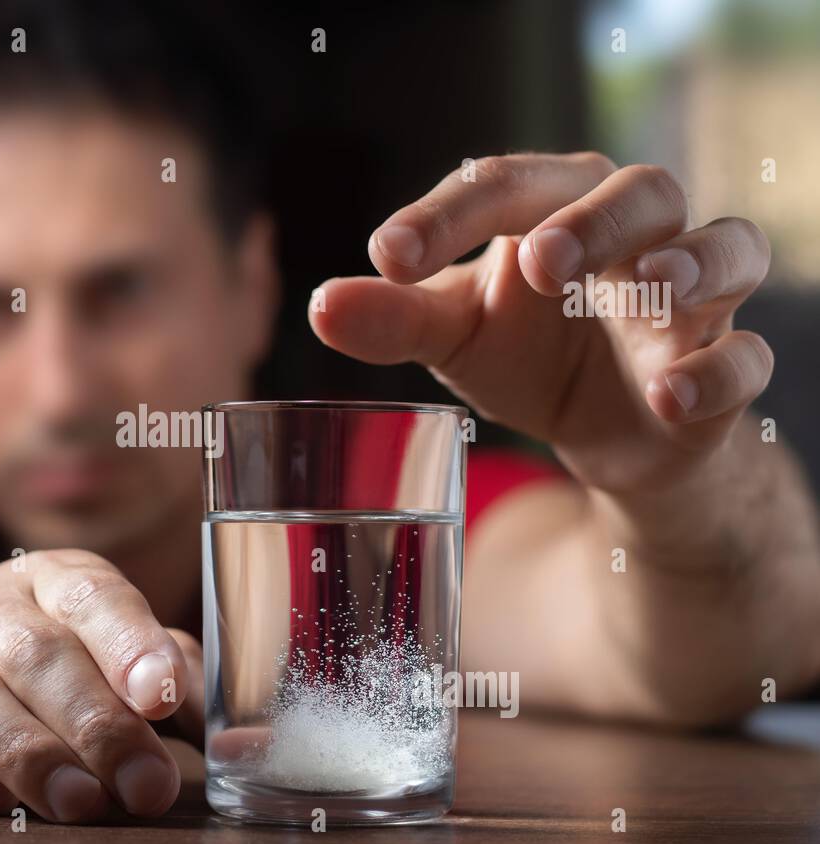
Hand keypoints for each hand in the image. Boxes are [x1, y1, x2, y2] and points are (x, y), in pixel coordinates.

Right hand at [0, 549, 203, 822]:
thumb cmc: (24, 656)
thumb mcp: (98, 644)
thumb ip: (169, 677)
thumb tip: (244, 738)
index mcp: (48, 580)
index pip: (91, 596)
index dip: (130, 642)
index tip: (163, 694)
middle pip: (36, 656)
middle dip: (98, 724)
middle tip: (147, 785)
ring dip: (29, 753)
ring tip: (82, 802)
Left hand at [311, 152, 772, 494]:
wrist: (603, 435)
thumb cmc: (526, 356)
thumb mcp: (453, 337)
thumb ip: (396, 320)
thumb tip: (321, 303)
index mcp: (554, 209)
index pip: (507, 184)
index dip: (449, 214)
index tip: (386, 256)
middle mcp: (635, 236)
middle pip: (637, 194)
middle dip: (592, 222)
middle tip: (538, 261)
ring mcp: (690, 299)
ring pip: (724, 247)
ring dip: (691, 263)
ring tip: (649, 287)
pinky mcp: (722, 364)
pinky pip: (746, 357)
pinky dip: (717, 371)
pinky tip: (672, 395)